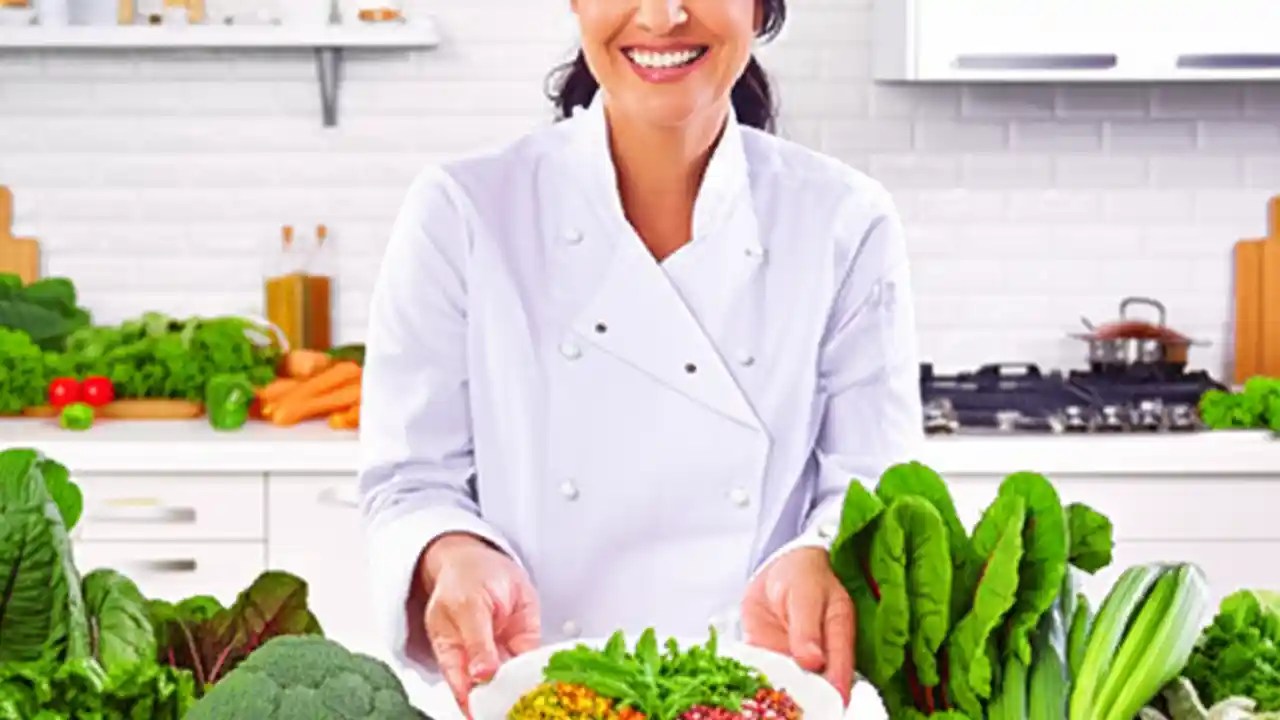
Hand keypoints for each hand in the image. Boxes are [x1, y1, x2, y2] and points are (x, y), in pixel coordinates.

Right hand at [419, 533, 541, 717]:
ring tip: (536, 702)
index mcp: (453, 653)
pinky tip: (549, 681)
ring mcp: (503, 651)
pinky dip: (542, 671)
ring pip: (515, 679)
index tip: (489, 714)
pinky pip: (534, 661)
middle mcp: (478, 658)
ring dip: (527, 689)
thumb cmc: (464, 578)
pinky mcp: (525, 641)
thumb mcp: (467, 606)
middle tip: (519, 709)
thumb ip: (476, 642)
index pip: (463, 689)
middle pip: (491, 689)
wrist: (484, 556)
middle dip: (505, 701)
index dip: (476, 706)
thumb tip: (480, 675)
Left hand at [740, 546, 855, 704]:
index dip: (832, 693)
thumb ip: (808, 628)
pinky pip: (763, 674)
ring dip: (778, 694)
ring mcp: (793, 659)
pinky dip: (757, 681)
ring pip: (789, 686)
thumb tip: (814, 661)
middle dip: (804, 699)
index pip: (841, 673)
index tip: (822, 704)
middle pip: (816, 688)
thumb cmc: (803, 575)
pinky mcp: (769, 657)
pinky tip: (749, 687)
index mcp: (838, 637)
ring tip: (769, 698)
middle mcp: (819, 656)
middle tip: (790, 704)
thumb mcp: (806, 594)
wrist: (778, 566)